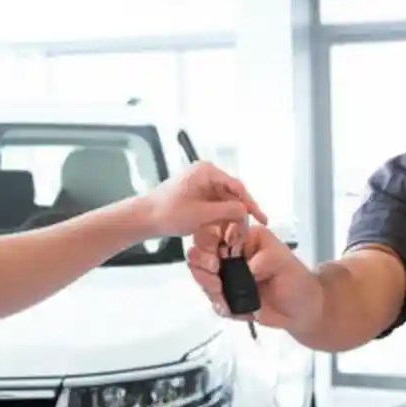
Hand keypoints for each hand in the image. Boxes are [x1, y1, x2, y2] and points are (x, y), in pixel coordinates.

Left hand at [144, 162, 265, 236]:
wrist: (144, 217)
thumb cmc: (167, 213)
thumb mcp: (202, 214)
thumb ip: (227, 210)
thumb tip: (246, 210)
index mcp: (207, 172)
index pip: (237, 187)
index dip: (251, 204)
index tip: (261, 218)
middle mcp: (206, 174)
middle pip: (232, 194)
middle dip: (240, 213)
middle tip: (246, 230)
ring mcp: (201, 184)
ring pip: (225, 201)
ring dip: (230, 217)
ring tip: (235, 234)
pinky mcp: (196, 194)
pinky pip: (215, 205)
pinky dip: (221, 217)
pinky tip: (225, 230)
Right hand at [186, 224, 322, 333]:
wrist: (302, 310)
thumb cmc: (297, 279)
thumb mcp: (283, 260)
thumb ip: (263, 259)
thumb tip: (246, 269)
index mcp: (242, 239)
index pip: (216, 232)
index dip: (207, 241)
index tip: (215, 258)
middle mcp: (230, 255)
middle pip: (201, 253)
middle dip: (202, 265)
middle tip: (215, 277)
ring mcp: (226, 277)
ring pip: (202, 276)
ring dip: (207, 285)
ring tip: (222, 295)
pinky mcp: (227, 298)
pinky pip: (213, 300)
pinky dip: (218, 305)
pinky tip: (229, 308)